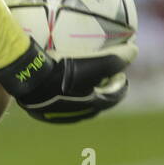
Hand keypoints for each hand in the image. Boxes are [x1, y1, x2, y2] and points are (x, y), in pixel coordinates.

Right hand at [0, 39, 135, 123]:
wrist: (29, 78)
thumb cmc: (64, 69)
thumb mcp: (95, 61)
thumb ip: (117, 57)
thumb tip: (134, 50)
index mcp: (93, 105)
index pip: (114, 96)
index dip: (120, 84)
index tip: (120, 74)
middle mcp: (77, 114)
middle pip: (95, 100)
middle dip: (99, 87)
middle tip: (99, 73)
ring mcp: (57, 114)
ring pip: (73, 102)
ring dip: (78, 90)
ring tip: (75, 74)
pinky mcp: (39, 111)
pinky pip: (54, 99)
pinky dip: (59, 90)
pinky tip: (52, 75)